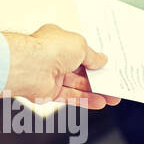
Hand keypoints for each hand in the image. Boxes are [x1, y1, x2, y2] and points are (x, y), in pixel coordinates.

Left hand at [1, 24, 120, 108]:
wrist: (28, 66)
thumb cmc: (49, 48)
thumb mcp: (80, 45)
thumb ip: (93, 56)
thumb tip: (102, 60)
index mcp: (59, 41)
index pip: (81, 52)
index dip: (95, 60)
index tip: (109, 67)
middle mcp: (54, 58)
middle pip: (81, 71)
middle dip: (99, 79)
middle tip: (115, 85)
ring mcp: (51, 76)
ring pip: (78, 86)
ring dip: (96, 92)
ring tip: (113, 97)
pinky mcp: (49, 92)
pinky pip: (71, 97)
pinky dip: (85, 100)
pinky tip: (100, 102)